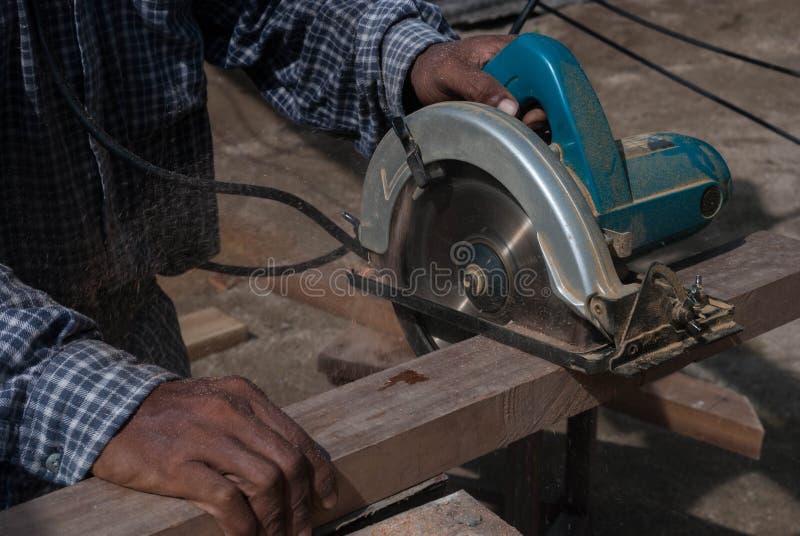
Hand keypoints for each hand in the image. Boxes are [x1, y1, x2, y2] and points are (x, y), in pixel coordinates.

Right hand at [92, 376, 336, 535]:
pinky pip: (229, 500)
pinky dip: (245, 526)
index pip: (298, 437)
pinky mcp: (179, 466)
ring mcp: (205, 438)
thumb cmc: (168, 414)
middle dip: (303, 504)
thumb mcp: (216, 403)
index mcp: (245, 396)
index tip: (327, 498)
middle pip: (289, 463)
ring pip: (266, 482)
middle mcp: (231, 412)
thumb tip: (289, 465)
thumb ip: (250, 424)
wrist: (108, 408)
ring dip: (277, 519)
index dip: (320, 473)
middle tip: (303, 529)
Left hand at [409, 35, 546, 127]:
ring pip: (541, 112)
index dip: (551, 89)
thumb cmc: (437, 67)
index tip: (536, 113)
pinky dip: (524, 134)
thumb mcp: (452, 72)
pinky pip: (526, 123)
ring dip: (533, 127)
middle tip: (525, 125)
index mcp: (515, 50)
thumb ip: (478, 86)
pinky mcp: (510, 109)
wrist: (424, 80)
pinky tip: (515, 139)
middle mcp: (522, 70)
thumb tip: (511, 108)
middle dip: (543, 114)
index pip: (547, 66)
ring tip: (516, 132)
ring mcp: (517, 91)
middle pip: (549, 93)